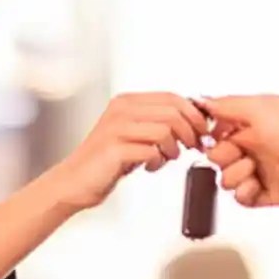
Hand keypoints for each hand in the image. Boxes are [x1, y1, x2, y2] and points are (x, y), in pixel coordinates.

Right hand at [57, 92, 208, 208]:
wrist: (75, 182)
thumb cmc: (108, 161)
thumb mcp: (135, 134)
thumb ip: (158, 123)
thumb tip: (195, 121)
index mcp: (127, 101)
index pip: (173, 97)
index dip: (194, 114)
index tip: (203, 131)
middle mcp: (121, 109)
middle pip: (173, 111)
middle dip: (191, 131)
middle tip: (193, 146)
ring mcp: (117, 128)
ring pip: (166, 129)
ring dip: (174, 148)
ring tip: (166, 158)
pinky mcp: (115, 148)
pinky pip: (152, 150)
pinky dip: (158, 161)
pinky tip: (150, 166)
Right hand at [199, 95, 278, 206]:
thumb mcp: (258, 107)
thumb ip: (227, 104)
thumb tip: (204, 101)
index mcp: (251, 124)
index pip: (217, 131)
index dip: (210, 134)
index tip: (212, 135)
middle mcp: (252, 147)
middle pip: (216, 156)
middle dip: (222, 155)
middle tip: (238, 152)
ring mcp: (257, 171)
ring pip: (226, 178)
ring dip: (235, 173)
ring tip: (252, 168)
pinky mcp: (263, 192)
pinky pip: (240, 197)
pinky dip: (244, 191)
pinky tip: (255, 183)